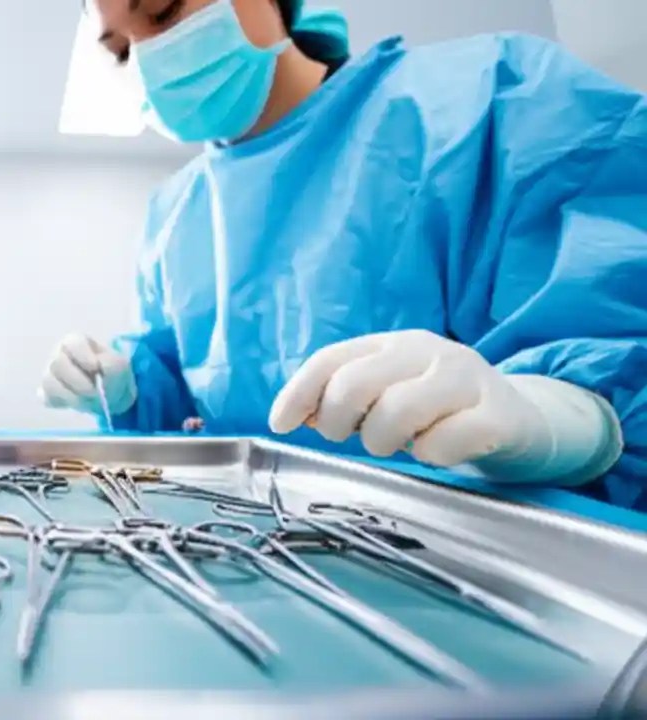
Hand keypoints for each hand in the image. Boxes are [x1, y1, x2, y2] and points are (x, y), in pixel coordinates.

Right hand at [40, 334, 136, 416]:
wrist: (108, 396)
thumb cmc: (111, 375)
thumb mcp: (120, 367)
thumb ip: (112, 364)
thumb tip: (100, 365)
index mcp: (76, 343)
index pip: (72, 343)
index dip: (83, 355)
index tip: (96, 367)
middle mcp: (59, 356)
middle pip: (58, 364)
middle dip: (78, 381)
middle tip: (94, 392)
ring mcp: (51, 375)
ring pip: (50, 383)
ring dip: (72, 395)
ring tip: (89, 400)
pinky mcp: (48, 394)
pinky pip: (49, 398)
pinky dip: (64, 403)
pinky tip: (78, 404)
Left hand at [268, 330, 541, 466]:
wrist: (524, 421)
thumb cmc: (439, 412)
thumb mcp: (389, 394)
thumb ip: (344, 398)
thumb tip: (294, 415)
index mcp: (395, 344)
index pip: (331, 360)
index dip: (299, 393)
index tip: (280, 425)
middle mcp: (429, 352)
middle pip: (355, 384)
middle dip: (339, 423)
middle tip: (352, 438)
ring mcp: (467, 379)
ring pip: (396, 411)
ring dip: (385, 442)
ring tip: (399, 444)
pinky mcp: (498, 415)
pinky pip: (443, 443)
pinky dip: (431, 456)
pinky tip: (438, 451)